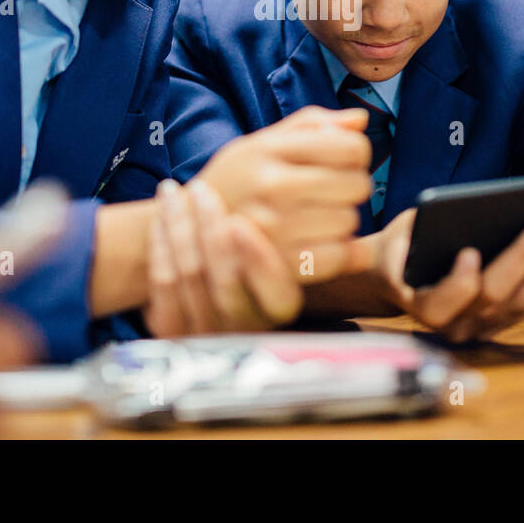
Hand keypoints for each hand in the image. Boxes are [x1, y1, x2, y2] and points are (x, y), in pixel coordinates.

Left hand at [143, 178, 302, 335]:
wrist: (209, 293)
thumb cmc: (254, 254)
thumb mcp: (289, 253)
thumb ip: (309, 237)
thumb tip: (363, 227)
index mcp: (281, 309)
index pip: (275, 289)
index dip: (257, 258)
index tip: (239, 223)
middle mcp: (247, 327)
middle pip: (226, 278)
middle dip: (209, 227)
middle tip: (201, 190)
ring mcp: (207, 333)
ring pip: (189, 275)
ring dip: (178, 225)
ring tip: (171, 189)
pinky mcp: (171, 331)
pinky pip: (163, 282)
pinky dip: (160, 244)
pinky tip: (160, 215)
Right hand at [194, 105, 373, 282]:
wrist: (191, 227)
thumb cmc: (239, 178)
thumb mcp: (265, 140)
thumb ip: (313, 124)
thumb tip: (360, 120)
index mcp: (270, 149)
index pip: (351, 147)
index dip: (356, 154)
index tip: (341, 162)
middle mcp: (271, 185)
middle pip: (356, 185)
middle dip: (352, 187)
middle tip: (332, 192)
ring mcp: (274, 227)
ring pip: (349, 222)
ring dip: (343, 221)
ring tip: (318, 217)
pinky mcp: (277, 264)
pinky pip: (338, 257)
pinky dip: (339, 252)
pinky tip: (319, 242)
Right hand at [371, 209, 523, 342]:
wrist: (400, 277)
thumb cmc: (401, 248)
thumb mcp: (400, 234)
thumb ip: (420, 229)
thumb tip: (463, 213)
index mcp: (418, 305)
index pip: (438, 305)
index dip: (457, 283)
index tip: (470, 252)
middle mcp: (452, 326)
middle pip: (492, 298)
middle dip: (523, 257)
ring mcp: (481, 328)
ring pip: (522, 305)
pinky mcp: (503, 323)